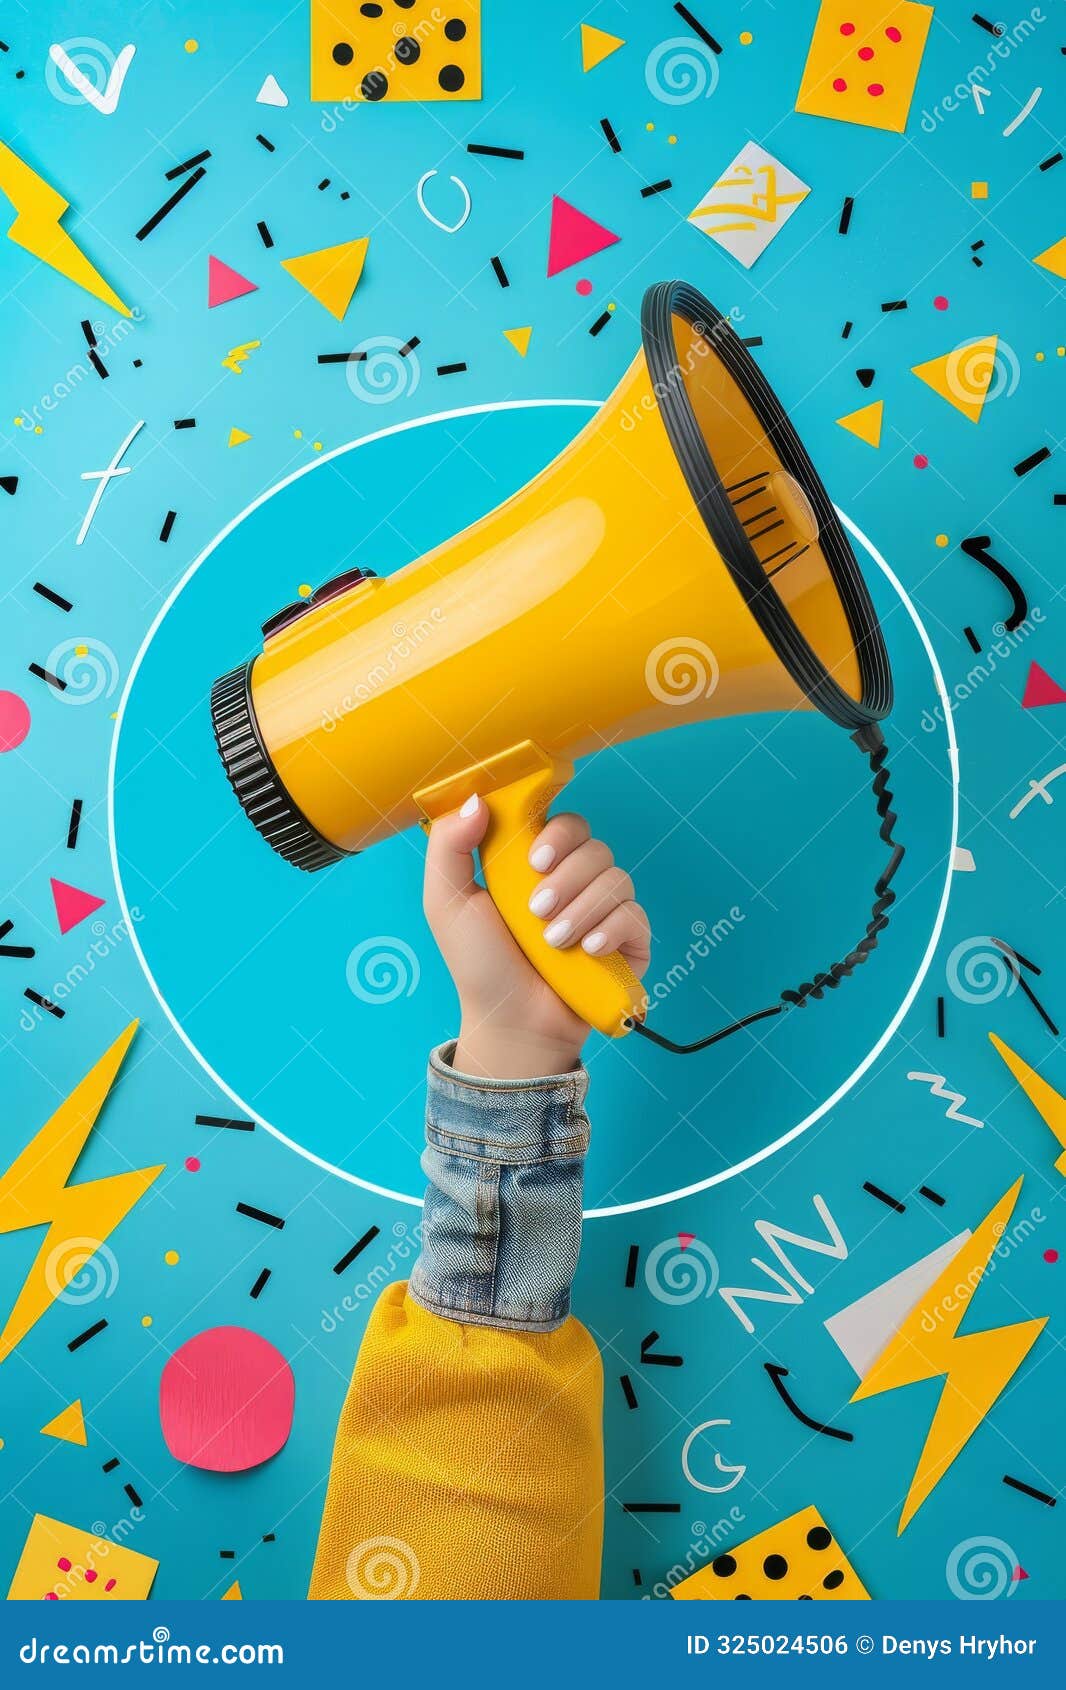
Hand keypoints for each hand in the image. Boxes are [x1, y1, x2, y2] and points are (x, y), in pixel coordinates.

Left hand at [423, 797, 651, 1079]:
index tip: (534, 860)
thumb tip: (476, 798)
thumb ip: (449, 846)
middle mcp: (574, 882)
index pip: (564, 824)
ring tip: (552, 941)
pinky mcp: (628, 942)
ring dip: (582, 908)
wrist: (510, 1023)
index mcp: (535, 865)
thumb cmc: (480, 964)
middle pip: (594, 847)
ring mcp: (603, 911)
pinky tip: (586, 950)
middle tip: (537, 910)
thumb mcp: (447, 901)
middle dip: (567, 877)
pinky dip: (611, 930)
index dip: (557, 833)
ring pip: (617, 878)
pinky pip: (636, 915)